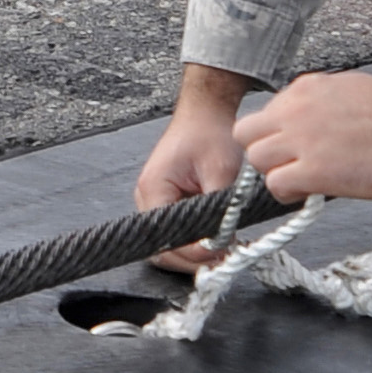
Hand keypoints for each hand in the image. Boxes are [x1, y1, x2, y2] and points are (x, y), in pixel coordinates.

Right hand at [134, 64, 260, 272]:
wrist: (206, 114)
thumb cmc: (210, 134)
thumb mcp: (221, 170)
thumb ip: (219, 208)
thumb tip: (223, 240)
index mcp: (153, 188)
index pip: (164, 237)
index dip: (191, 251)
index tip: (219, 251)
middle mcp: (146, 199)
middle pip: (161, 248)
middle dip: (192, 258)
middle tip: (225, 257)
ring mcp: (154, 203)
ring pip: (168, 245)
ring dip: (194, 253)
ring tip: (224, 251)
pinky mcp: (167, 204)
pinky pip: (176, 233)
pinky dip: (195, 241)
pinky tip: (218, 240)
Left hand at [235, 71, 371, 203]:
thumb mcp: (350, 89)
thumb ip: (322, 103)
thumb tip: (316, 123)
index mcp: (306, 87)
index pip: (269, 111)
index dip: (277, 133)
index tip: (296, 145)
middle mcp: (296, 109)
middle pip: (247, 133)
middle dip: (263, 150)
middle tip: (287, 164)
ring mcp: (301, 140)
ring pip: (256, 159)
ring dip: (274, 172)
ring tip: (300, 180)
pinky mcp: (313, 170)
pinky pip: (275, 184)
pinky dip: (286, 193)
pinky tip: (306, 193)